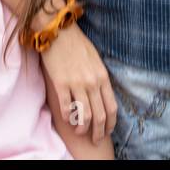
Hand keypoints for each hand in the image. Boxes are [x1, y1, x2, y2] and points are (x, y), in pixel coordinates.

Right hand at [37, 22, 117, 144]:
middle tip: (95, 139)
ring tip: (80, 132)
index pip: (112, 107)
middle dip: (99, 131)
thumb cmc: (76, 43)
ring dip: (83, 128)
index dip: (111, 123)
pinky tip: (67, 119)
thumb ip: (99, 77)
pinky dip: (68, 116)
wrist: (57, 30)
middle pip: (99, 115)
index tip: (107, 130)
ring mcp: (76, 83)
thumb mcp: (95, 59)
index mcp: (103, 77)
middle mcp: (92, 83)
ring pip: (84, 114)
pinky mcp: (60, 82)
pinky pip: (66, 106)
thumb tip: (100, 94)